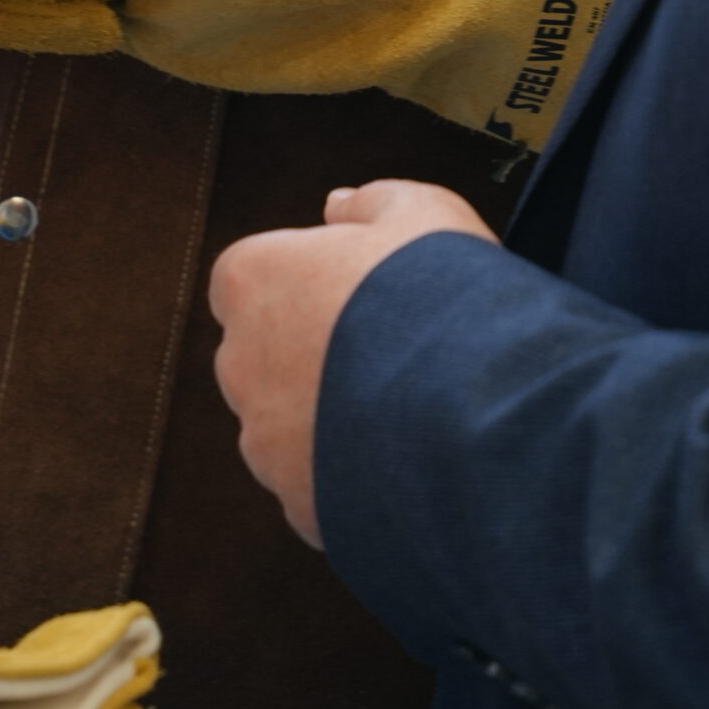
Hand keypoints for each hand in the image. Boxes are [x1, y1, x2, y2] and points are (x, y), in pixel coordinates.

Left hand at [209, 179, 497, 545]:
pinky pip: (320, 484)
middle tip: (389, 342)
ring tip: (411, 404)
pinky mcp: (298, 506)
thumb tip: (338, 206)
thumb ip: (371, 202)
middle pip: (266, 352)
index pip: (251, 275)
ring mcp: (265, 444)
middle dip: (313, 348)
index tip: (358, 283)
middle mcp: (241, 364)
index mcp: (253, 280)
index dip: (305, 277)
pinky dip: (353, 474)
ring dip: (332, 414)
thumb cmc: (437, 293)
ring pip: (290, 424)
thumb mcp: (421, 211)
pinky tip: (412, 455)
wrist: (468, 412)